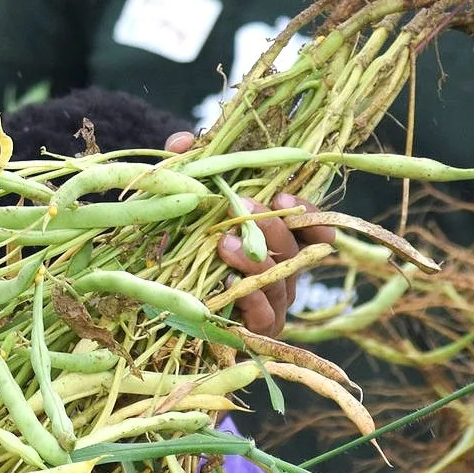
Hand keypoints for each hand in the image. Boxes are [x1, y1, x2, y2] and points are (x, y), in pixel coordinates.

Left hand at [163, 132, 333, 338]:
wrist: (160, 302)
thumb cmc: (184, 242)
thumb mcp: (186, 201)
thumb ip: (188, 168)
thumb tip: (184, 142)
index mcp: (277, 242)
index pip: (313, 229)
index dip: (308, 215)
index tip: (283, 198)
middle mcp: (283, 272)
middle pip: (295, 250)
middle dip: (273, 227)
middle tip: (246, 207)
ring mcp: (273, 303)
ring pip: (280, 282)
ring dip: (256, 260)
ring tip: (224, 242)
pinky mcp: (255, 331)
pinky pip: (264, 317)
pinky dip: (250, 299)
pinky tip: (230, 282)